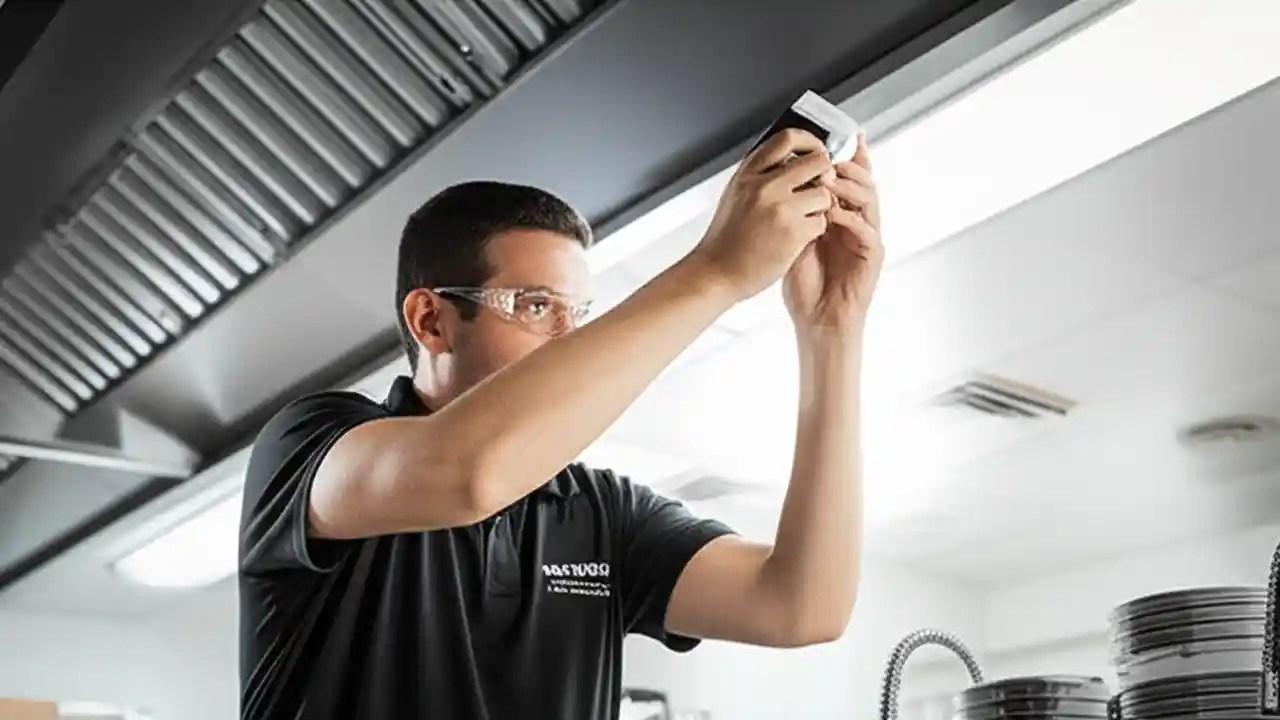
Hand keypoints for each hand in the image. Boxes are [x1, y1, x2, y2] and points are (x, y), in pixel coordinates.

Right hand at [688, 129, 833, 301]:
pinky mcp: (793, 231)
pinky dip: (816, 229)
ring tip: (805, 218)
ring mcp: (780, 207)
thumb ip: (760, 176)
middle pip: (816, 161)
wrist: (715, 273)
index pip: (788, 138)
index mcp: (749, 173)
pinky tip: (800, 237)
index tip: (816, 152)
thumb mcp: (736, 195)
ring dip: (821, 206)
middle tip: (821, 185)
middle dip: (825, 173)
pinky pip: (822, 220)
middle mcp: (764, 185)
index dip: (810, 142)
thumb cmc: (725, 240)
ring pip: (824, 193)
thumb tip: (791, 162)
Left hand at [783, 134, 882, 335]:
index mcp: (841, 215)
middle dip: (848, 166)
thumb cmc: (804, 283)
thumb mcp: (794, 237)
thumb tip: (781, 176)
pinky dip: (851, 218)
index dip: (849, 156)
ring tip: (830, 179)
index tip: (843, 134)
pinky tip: (833, 213)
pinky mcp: (872, 256)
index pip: (850, 178)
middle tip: (830, 157)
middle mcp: (858, 222)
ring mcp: (868, 238)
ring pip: (870, 200)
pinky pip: (867, 230)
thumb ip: (796, 209)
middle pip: (864, 182)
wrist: (816, 319)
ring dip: (851, 186)